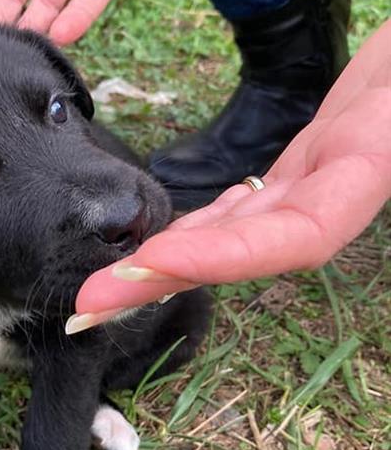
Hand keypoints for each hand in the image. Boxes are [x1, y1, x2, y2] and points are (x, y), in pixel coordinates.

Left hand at [70, 20, 390, 327]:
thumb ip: (375, 142)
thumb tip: (299, 203)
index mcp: (374, 166)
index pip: (298, 233)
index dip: (228, 254)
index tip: (155, 263)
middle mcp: (341, 188)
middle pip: (247, 248)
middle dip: (166, 278)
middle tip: (88, 307)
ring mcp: (323, 178)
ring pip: (240, 230)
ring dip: (169, 258)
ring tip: (101, 285)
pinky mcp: (311, 160)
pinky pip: (251, 203)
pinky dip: (205, 224)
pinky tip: (163, 241)